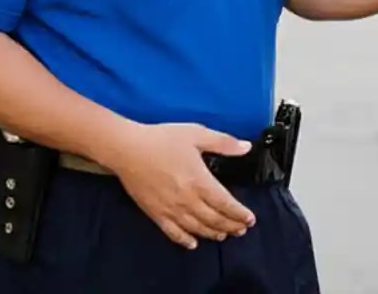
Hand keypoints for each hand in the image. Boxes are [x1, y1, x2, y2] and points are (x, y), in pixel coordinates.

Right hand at [101, 123, 256, 248]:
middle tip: (241, 229)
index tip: (250, 219)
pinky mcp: (156, 214)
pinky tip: (193, 243)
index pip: (226, 204)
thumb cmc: (161, 140)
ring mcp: (171, 209)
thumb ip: (223, 143)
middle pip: (214, 220)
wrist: (127, 149)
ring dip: (213, 234)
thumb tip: (246, 147)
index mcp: (200, 181)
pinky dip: (185, 240)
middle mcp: (188, 200)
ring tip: (223, 235)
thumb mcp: (197, 134)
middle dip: (231, 226)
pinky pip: (173, 232)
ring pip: (197, 228)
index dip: (240, 214)